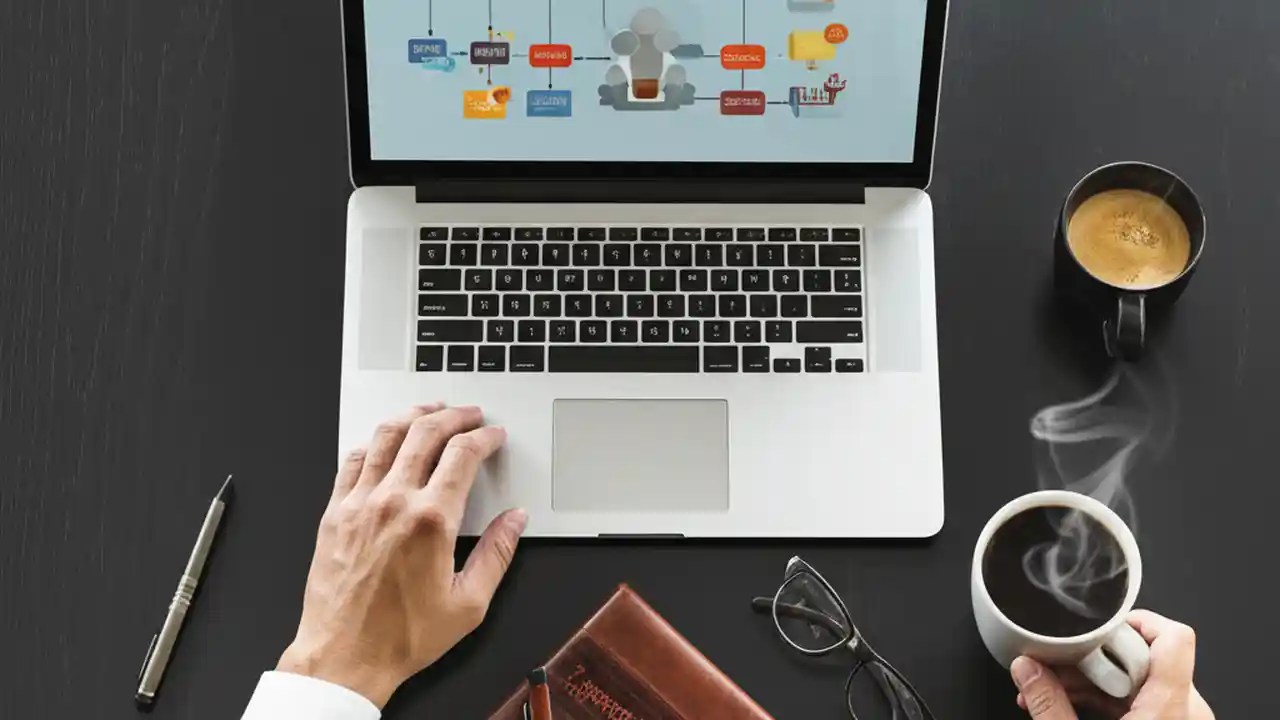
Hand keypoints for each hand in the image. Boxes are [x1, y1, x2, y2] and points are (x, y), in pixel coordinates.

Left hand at [277, 404, 526, 707]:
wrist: (344, 658)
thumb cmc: (401, 637)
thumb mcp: (469, 604)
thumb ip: (497, 554)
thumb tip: (515, 520)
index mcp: (431, 521)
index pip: (463, 455)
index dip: (484, 437)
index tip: (494, 435)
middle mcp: (394, 503)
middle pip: (426, 433)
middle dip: (454, 416)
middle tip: (470, 414)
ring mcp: (360, 504)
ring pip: (388, 436)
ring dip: (414, 415)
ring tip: (430, 411)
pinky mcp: (335, 513)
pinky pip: (353, 460)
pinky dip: (374, 441)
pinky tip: (385, 439)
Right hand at [1010, 610, 1213, 718]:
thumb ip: (1048, 703)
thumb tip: (1026, 670)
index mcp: (1171, 708)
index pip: (1174, 637)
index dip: (1137, 621)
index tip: (1102, 624)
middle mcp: (1187, 712)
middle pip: (1148, 658)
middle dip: (1097, 659)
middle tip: (1062, 666)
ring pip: (1144, 681)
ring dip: (1099, 680)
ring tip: (1058, 691)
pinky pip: (1146, 700)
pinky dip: (1112, 699)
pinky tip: (1076, 706)